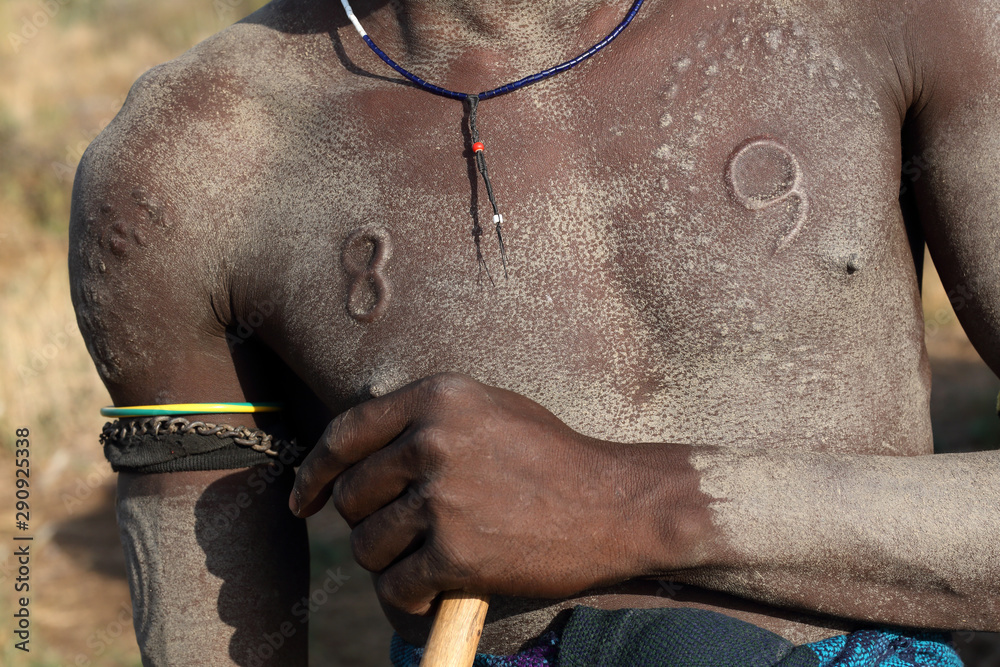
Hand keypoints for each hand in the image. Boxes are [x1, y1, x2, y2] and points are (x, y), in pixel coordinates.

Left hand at [289, 373, 702, 614]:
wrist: (617, 504)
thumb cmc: (556, 458)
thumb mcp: (491, 410)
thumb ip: (429, 419)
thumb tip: (365, 452)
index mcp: (436, 398)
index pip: (345, 434)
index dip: (315, 472)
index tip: (306, 501)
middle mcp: (431, 441)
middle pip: (354, 495)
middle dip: (365, 523)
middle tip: (396, 537)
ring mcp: (442, 497)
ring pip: (369, 545)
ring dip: (387, 563)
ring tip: (423, 563)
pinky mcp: (455, 553)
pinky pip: (398, 585)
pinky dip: (407, 597)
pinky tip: (432, 591)